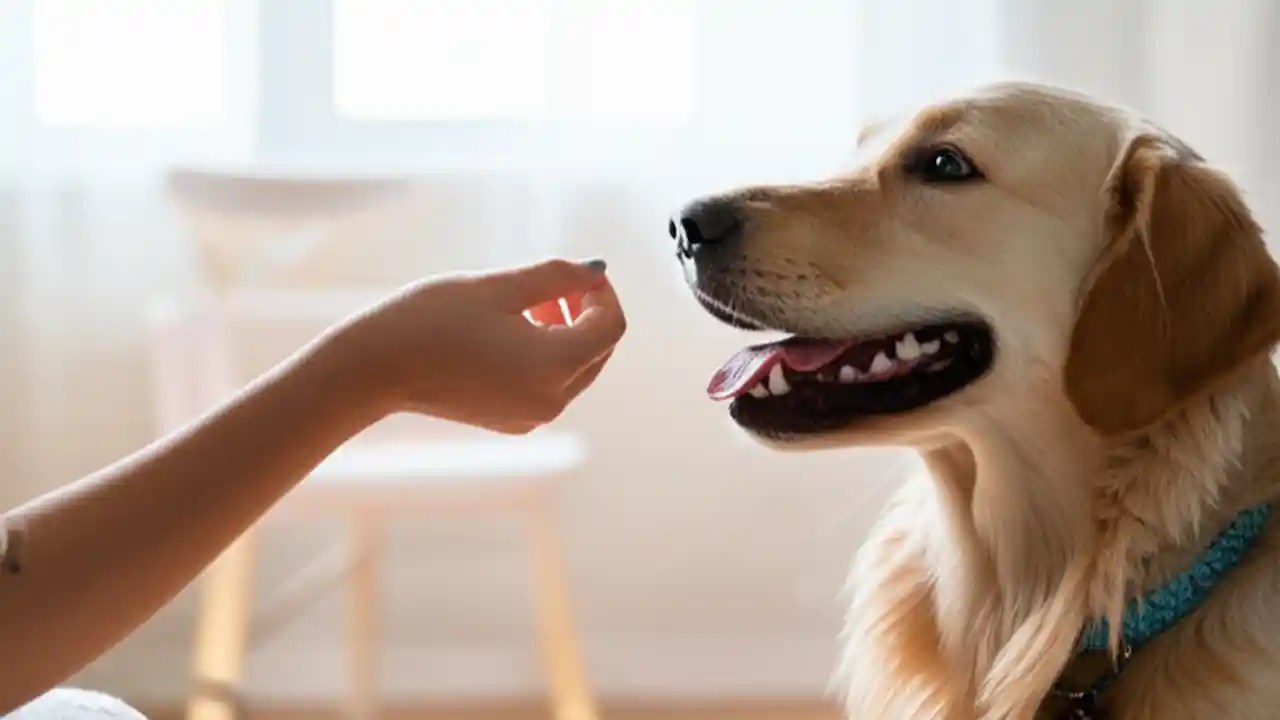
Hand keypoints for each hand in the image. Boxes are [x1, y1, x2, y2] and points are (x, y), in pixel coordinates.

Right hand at [322, 258, 625, 433]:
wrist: (374, 369)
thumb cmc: (431, 320)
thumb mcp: (499, 287)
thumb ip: (556, 275)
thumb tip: (596, 268)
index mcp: (553, 366)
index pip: (611, 328)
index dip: (602, 292)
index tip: (578, 272)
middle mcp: (551, 401)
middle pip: (598, 351)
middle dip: (585, 313)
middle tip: (549, 286)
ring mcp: (532, 416)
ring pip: (576, 369)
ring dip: (565, 333)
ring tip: (526, 305)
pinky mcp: (512, 421)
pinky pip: (550, 386)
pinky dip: (545, 356)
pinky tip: (510, 335)